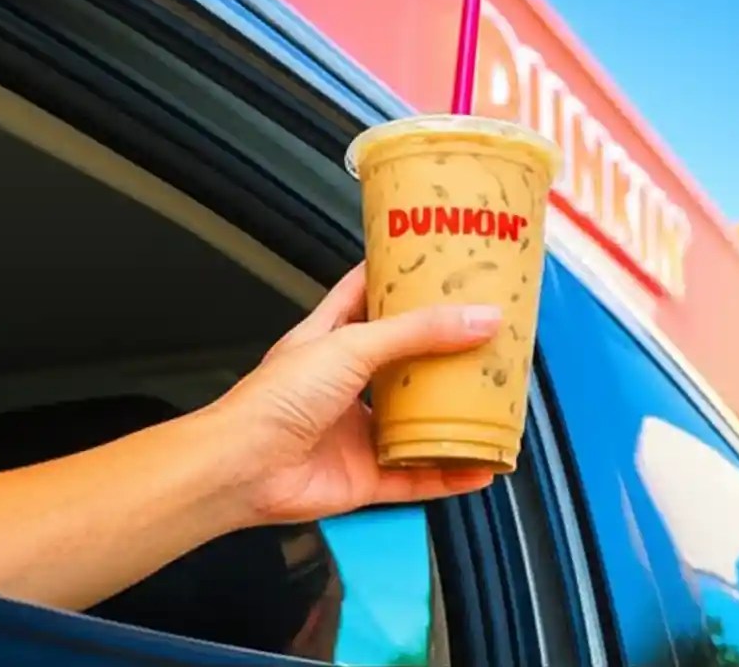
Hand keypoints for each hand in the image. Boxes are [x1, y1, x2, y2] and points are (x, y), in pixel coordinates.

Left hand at [213, 263, 502, 524]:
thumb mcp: (351, 346)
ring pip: (415, 422)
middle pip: (403, 361)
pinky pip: (417, 476)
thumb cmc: (273, 400)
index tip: (438, 262)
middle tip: (486, 334)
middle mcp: (344, 383)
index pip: (366, 295)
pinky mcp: (364, 477)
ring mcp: (355, 431)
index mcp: (330, 339)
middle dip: (442, 351)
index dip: (398, 276)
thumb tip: (478, 317)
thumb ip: (417, 332)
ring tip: (495, 403)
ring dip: (451, 417)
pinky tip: (481, 468)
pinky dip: (450, 473)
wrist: (243, 468)